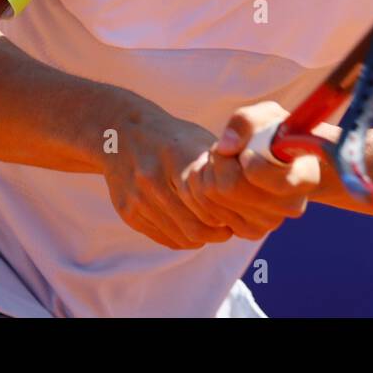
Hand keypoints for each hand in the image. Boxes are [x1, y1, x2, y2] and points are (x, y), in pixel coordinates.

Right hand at [101, 105, 237, 249]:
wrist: (119, 133)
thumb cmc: (172, 138)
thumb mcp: (199, 141)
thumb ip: (222, 165)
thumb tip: (253, 193)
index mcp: (178, 156)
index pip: (212, 202)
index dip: (230, 214)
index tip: (241, 214)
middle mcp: (154, 178)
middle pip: (197, 225)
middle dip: (219, 232)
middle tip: (230, 228)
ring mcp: (138, 198)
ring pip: (181, 236)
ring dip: (203, 238)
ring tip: (214, 229)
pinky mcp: (128, 212)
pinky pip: (163, 238)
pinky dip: (182, 238)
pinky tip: (192, 227)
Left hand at [183, 101, 320, 241]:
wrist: (284, 162)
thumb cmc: (277, 134)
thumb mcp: (268, 115)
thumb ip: (247, 121)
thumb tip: (225, 148)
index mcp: (304, 177)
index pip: (258, 174)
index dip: (243, 157)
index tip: (245, 149)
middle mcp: (291, 206)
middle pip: (229, 187)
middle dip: (218, 160)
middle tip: (226, 148)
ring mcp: (270, 223)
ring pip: (213, 198)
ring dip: (209, 172)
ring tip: (225, 161)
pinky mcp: (249, 232)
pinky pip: (207, 212)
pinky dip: (204, 191)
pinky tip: (219, 178)